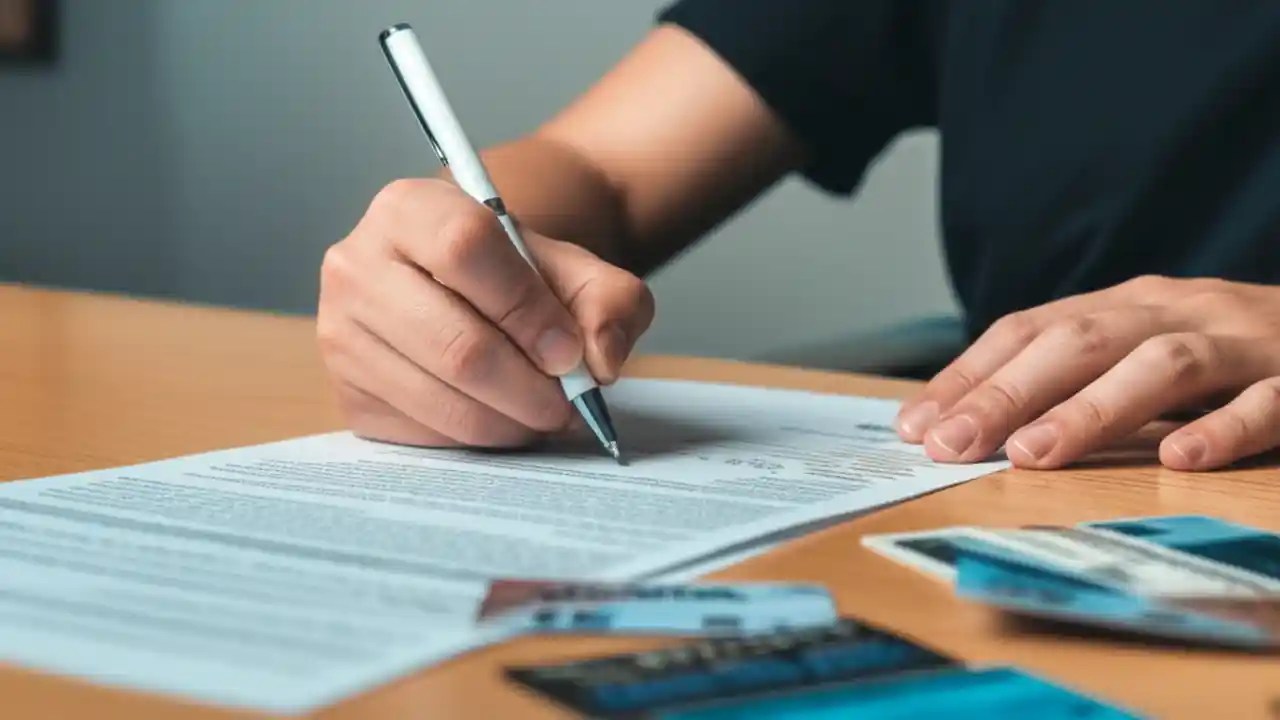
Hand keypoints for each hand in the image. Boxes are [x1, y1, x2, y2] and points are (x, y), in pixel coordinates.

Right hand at [317, 179, 653, 447]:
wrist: (466, 292)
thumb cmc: (517, 276)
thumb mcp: (576, 269)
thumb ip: (611, 302)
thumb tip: (602, 362)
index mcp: (408, 210)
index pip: (465, 249)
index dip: (527, 310)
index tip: (569, 352)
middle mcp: (357, 267)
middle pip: (456, 345)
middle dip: (529, 389)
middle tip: (569, 404)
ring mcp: (341, 335)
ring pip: (442, 400)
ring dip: (511, 422)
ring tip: (544, 412)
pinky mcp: (347, 394)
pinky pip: (424, 435)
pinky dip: (479, 438)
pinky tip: (502, 417)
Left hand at [894, 276, 1279, 470]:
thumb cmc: (1227, 351)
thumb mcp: (1141, 349)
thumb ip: (1072, 377)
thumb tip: (968, 422)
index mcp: (1126, 305)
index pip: (1029, 330)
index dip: (969, 374)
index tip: (916, 424)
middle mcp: (1174, 312)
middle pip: (1079, 342)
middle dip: (1006, 393)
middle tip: (950, 445)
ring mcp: (1242, 342)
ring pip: (1161, 365)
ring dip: (1092, 409)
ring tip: (1033, 453)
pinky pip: (1266, 401)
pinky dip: (1224, 427)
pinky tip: (1179, 457)